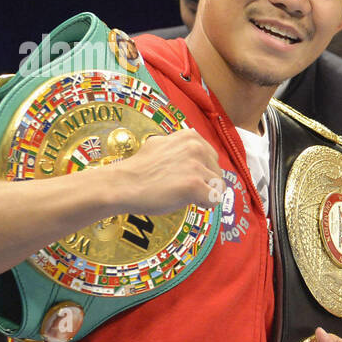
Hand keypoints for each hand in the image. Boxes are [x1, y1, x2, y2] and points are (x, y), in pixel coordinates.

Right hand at [107, 128, 223, 214]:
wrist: (122, 184)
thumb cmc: (140, 170)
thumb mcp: (162, 146)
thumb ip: (181, 147)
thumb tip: (197, 151)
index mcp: (190, 136)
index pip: (212, 158)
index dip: (202, 171)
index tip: (185, 176)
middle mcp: (195, 147)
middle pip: (218, 172)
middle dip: (205, 183)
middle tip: (181, 187)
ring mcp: (195, 165)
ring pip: (218, 186)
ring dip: (204, 194)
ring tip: (182, 194)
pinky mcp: (194, 185)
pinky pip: (215, 200)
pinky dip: (204, 205)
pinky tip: (187, 201)